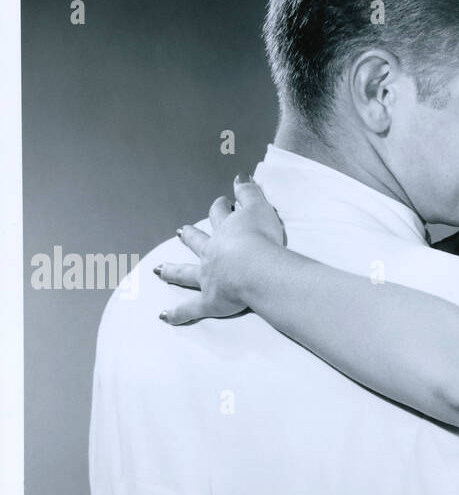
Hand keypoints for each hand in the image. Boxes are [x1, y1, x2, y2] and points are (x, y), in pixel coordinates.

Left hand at [155, 176, 285, 323]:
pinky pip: (191, 309)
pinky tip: (165, 317)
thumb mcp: (260, 208)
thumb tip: (240, 177)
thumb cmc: (262, 238)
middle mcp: (212, 253)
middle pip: (197, 242)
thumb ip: (250, 192)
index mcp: (226, 233)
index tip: (223, 202)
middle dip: (190, 236)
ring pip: (186, 273)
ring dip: (173, 271)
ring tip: (160, 270)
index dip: (221, 208)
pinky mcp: (210, 302)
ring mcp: (208, 278)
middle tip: (180, 231)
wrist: (257, 267)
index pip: (220, 216)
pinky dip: (178, 314)